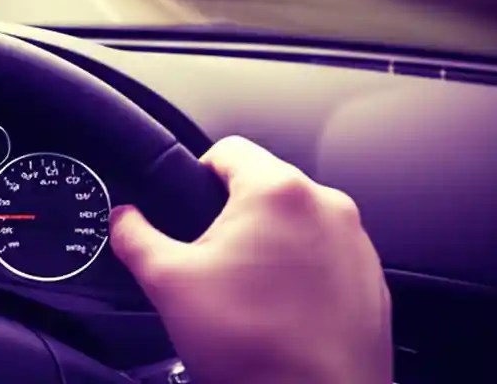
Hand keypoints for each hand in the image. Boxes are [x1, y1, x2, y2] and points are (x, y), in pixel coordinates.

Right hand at [110, 135, 391, 383]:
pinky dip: (301, 274)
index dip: (195, 176)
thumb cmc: (253, 347)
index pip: (227, 150)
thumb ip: (134, 236)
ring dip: (270, 246)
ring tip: (248, 295)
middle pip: (263, 187)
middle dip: (233, 218)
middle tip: (213, 265)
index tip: (189, 211)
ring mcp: (357, 244)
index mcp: (277, 191)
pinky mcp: (373, 280)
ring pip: (296, 223)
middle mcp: (327, 207)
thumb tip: (123, 219)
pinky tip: (280, 313)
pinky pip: (326, 258)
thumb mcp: (168, 282)